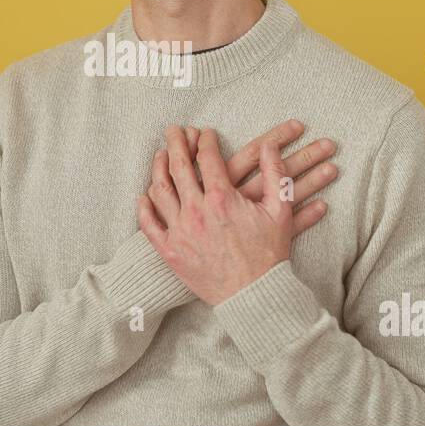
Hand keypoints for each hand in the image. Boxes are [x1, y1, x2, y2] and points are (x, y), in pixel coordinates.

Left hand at [137, 124, 336, 304]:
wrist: (254, 295)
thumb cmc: (268, 254)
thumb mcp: (280, 210)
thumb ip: (275, 174)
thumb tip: (269, 146)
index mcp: (221, 198)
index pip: (207, 157)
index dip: (204, 140)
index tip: (204, 133)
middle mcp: (196, 210)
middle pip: (178, 166)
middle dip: (175, 143)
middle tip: (174, 130)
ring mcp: (180, 231)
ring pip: (160, 190)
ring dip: (157, 168)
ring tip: (159, 156)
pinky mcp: (170, 252)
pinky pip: (149, 225)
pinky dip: (144, 207)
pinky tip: (145, 195)